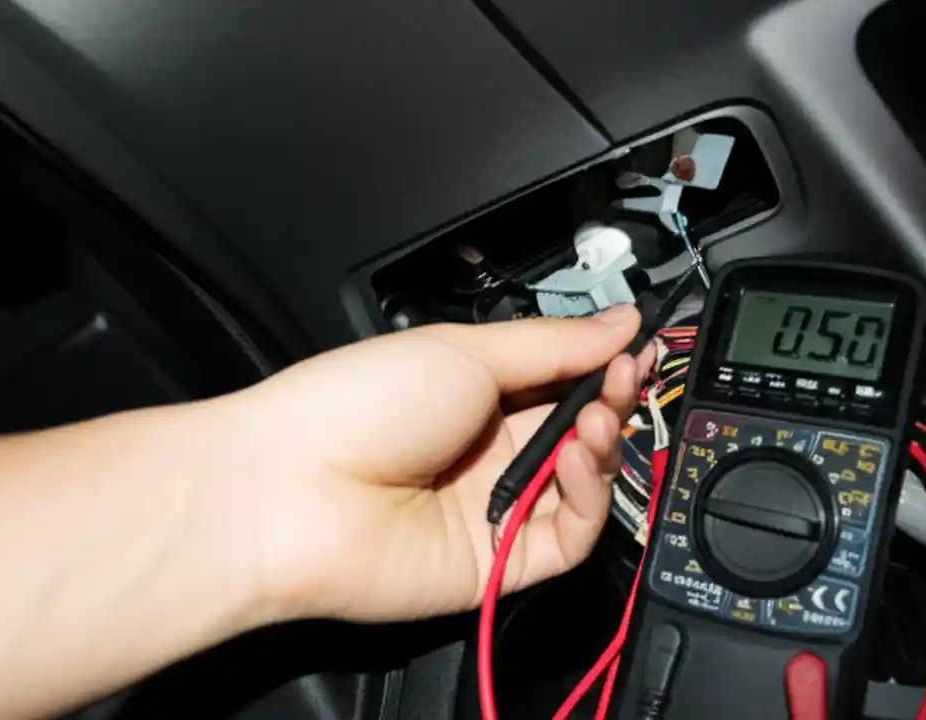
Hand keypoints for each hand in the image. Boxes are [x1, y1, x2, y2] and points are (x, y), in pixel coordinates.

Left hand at [229, 306, 653, 623]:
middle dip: (611, 401)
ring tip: (597, 416)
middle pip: (579, 432)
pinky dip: (588, 497)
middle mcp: (486, 453)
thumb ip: (554, 344)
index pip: (561, 383)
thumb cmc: (358, 403)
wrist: (291, 490)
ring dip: (605, 445)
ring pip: (583, 486)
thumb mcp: (465, 350)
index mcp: (474, 395)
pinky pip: (569, 537)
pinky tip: (578, 459)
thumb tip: (622, 320)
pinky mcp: (499, 564)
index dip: (602, 368)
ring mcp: (492, 509)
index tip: (634, 349)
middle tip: (625, 377)